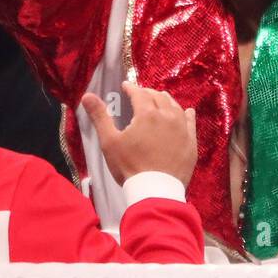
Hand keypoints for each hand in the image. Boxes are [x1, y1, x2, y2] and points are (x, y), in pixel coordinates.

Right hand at [81, 82, 197, 186]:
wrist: (156, 191)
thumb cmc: (129, 166)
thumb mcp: (110, 142)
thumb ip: (99, 116)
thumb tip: (87, 95)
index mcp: (147, 114)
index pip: (139, 93)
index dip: (131, 88)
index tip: (126, 86)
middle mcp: (168, 116)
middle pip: (158, 97)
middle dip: (148, 93)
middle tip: (141, 93)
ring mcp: (182, 129)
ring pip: (175, 107)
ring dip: (166, 100)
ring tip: (160, 99)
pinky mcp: (191, 142)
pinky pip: (191, 122)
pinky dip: (187, 114)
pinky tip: (187, 111)